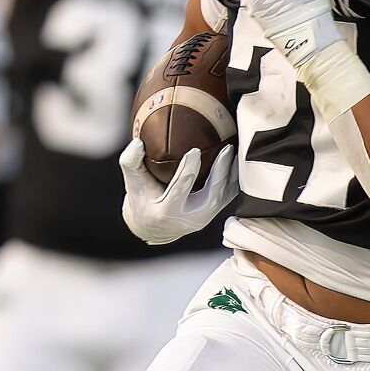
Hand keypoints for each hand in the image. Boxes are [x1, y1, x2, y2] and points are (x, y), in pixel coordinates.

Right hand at [120, 136, 235, 245]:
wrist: (153, 227)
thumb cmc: (142, 199)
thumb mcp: (133, 182)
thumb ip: (131, 161)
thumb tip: (138, 143)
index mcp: (167, 211)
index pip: (181, 188)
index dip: (189, 169)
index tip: (195, 150)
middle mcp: (189, 218)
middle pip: (211, 194)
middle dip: (221, 171)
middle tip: (227, 149)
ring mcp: (204, 218)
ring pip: (225, 196)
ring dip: (233, 174)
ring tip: (238, 151)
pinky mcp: (213, 213)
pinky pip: (229, 195)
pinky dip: (235, 178)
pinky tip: (239, 160)